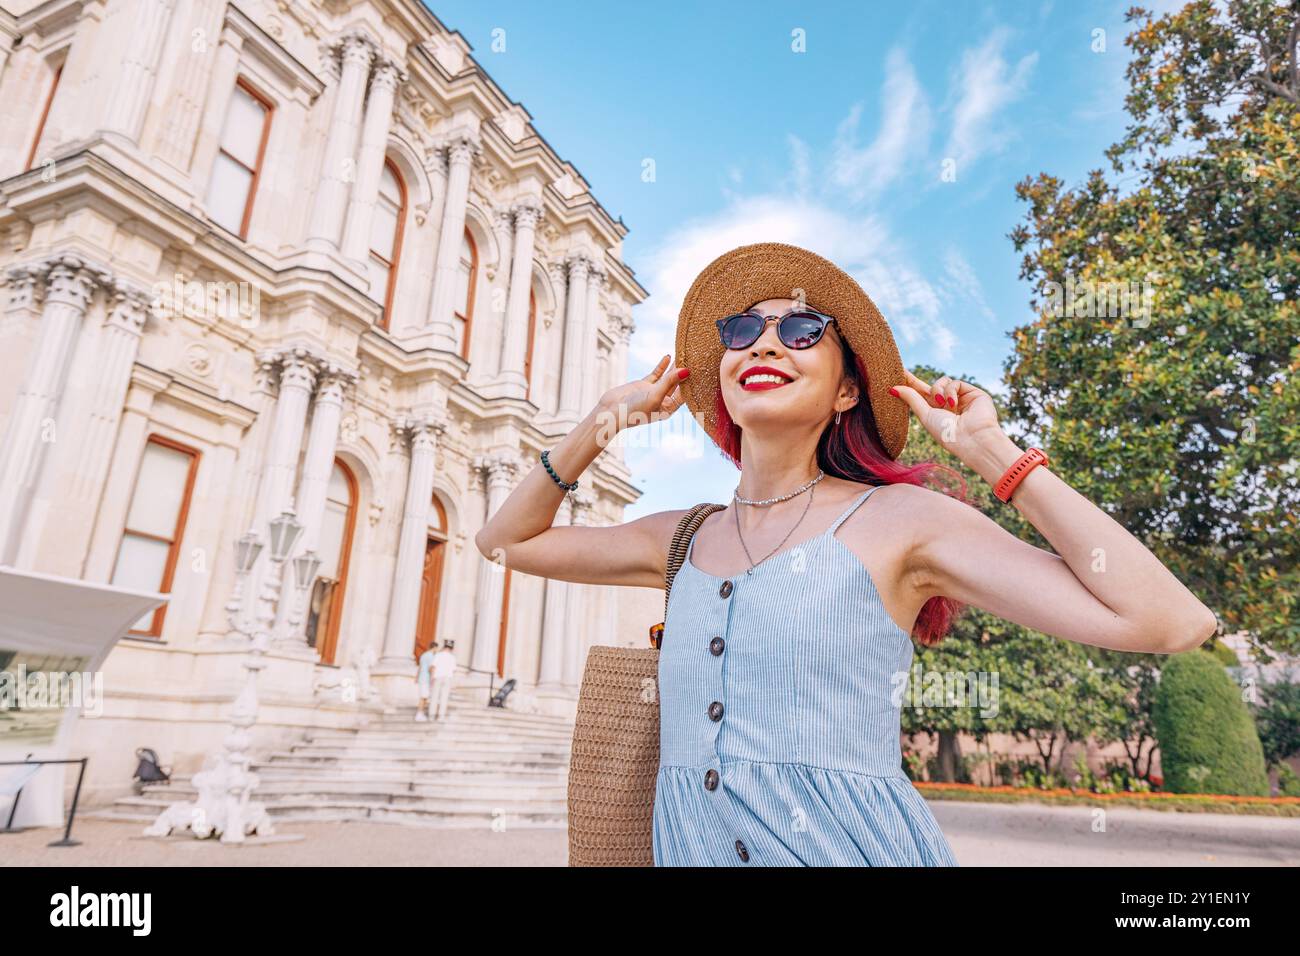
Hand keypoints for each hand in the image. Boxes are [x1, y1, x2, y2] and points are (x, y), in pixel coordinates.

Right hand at [596, 354, 688, 433]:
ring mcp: (653, 391)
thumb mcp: (655, 395)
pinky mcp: (644, 385)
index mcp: (669, 409)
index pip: (685, 393)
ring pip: (668, 377)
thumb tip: (687, 370)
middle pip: (678, 384)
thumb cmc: (634, 410)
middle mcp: (663, 400)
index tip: (701, 369)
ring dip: (675, 367)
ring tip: (684, 354)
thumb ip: (670, 382)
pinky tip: (668, 356)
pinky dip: (662, 366)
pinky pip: (656, 374)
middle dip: (685, 373)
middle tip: (695, 358)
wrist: (611, 411)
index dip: (692, 382)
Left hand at [890, 370, 1020, 483]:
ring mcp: (961, 398)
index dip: (910, 385)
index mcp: (936, 413)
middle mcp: (948, 405)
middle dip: (915, 383)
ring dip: (938, 391)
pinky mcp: (973, 393)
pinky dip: (951, 391)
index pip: (921, 395)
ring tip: (942, 405)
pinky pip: (955, 383)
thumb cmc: (947, 433)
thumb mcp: (925, 415)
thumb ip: (911, 399)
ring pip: (942, 382)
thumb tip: (892, 388)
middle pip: (930, 387)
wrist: (972, 438)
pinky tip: (953, 404)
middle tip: (901, 373)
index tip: (897, 374)